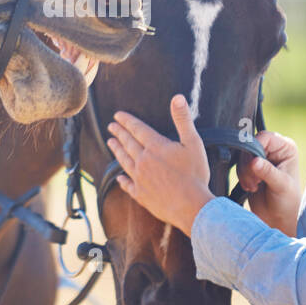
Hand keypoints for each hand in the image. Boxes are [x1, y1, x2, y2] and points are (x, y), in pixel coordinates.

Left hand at [107, 95, 214, 236]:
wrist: (191, 206)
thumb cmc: (195, 174)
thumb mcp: (193, 143)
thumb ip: (183, 120)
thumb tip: (177, 97)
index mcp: (156, 147)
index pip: (137, 129)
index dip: (127, 121)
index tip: (117, 115)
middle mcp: (144, 161)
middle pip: (128, 144)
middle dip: (118, 133)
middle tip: (110, 126)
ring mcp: (140, 179)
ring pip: (124, 162)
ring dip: (117, 151)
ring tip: (110, 143)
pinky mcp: (141, 195)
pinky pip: (128, 185)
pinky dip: (122, 180)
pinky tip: (119, 178)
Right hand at [235, 130, 300, 236]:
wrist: (278, 217)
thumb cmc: (287, 202)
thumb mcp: (281, 185)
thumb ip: (268, 172)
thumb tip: (254, 161)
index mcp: (286, 148)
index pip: (265, 137)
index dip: (255, 148)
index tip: (254, 166)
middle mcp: (274, 149)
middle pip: (250, 144)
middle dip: (249, 164)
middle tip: (256, 181)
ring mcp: (261, 157)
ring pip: (242, 155)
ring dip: (244, 172)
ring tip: (255, 186)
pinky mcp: (251, 167)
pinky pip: (238, 164)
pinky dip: (241, 176)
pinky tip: (251, 187)